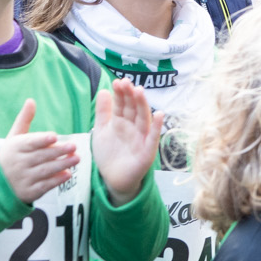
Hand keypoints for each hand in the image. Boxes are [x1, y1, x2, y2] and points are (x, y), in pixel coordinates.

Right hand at [0, 99, 78, 203]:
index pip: (29, 143)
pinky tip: (68, 174)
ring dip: (62, 165)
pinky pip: (45, 185)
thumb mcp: (14, 137)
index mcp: (14, 147)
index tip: (55, 136)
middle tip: (74, 146)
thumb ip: (25, 120)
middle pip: (41, 156)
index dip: (42, 139)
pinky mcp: (29, 191)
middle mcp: (18, 163)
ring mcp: (23, 178)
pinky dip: (56, 180)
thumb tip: (31, 100)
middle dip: (58, 151)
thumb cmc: (11, 155)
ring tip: (76, 159)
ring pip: (45, 170)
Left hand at [89, 78, 160, 205]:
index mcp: (122, 122)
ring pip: (143, 119)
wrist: (113, 179)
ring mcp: (141, 139)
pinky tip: (159, 115)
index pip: (122, 104)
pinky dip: (156, 127)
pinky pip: (153, 138)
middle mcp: (133, 128)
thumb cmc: (109, 155)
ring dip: (143, 105)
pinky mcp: (147, 152)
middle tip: (127, 82)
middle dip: (130, 96)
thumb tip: (104, 91)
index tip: (118, 82)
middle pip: (133, 109)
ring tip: (140, 92)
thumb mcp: (101, 130)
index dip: (120, 94)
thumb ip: (103, 112)